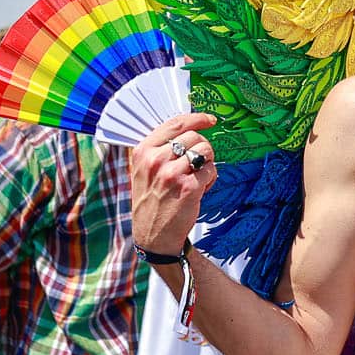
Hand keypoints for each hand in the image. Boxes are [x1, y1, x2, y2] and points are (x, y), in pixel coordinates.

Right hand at [128, 112, 219, 256]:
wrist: (152, 236)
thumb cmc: (151, 201)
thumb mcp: (144, 170)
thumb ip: (159, 149)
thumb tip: (188, 128)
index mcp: (143, 151)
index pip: (175, 123)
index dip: (197, 118)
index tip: (210, 119)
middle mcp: (156, 160)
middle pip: (194, 136)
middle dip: (202, 148)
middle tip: (197, 164)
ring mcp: (172, 174)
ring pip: (205, 151)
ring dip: (207, 163)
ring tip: (197, 177)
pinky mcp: (188, 188)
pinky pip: (210, 170)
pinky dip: (210, 178)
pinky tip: (200, 189)